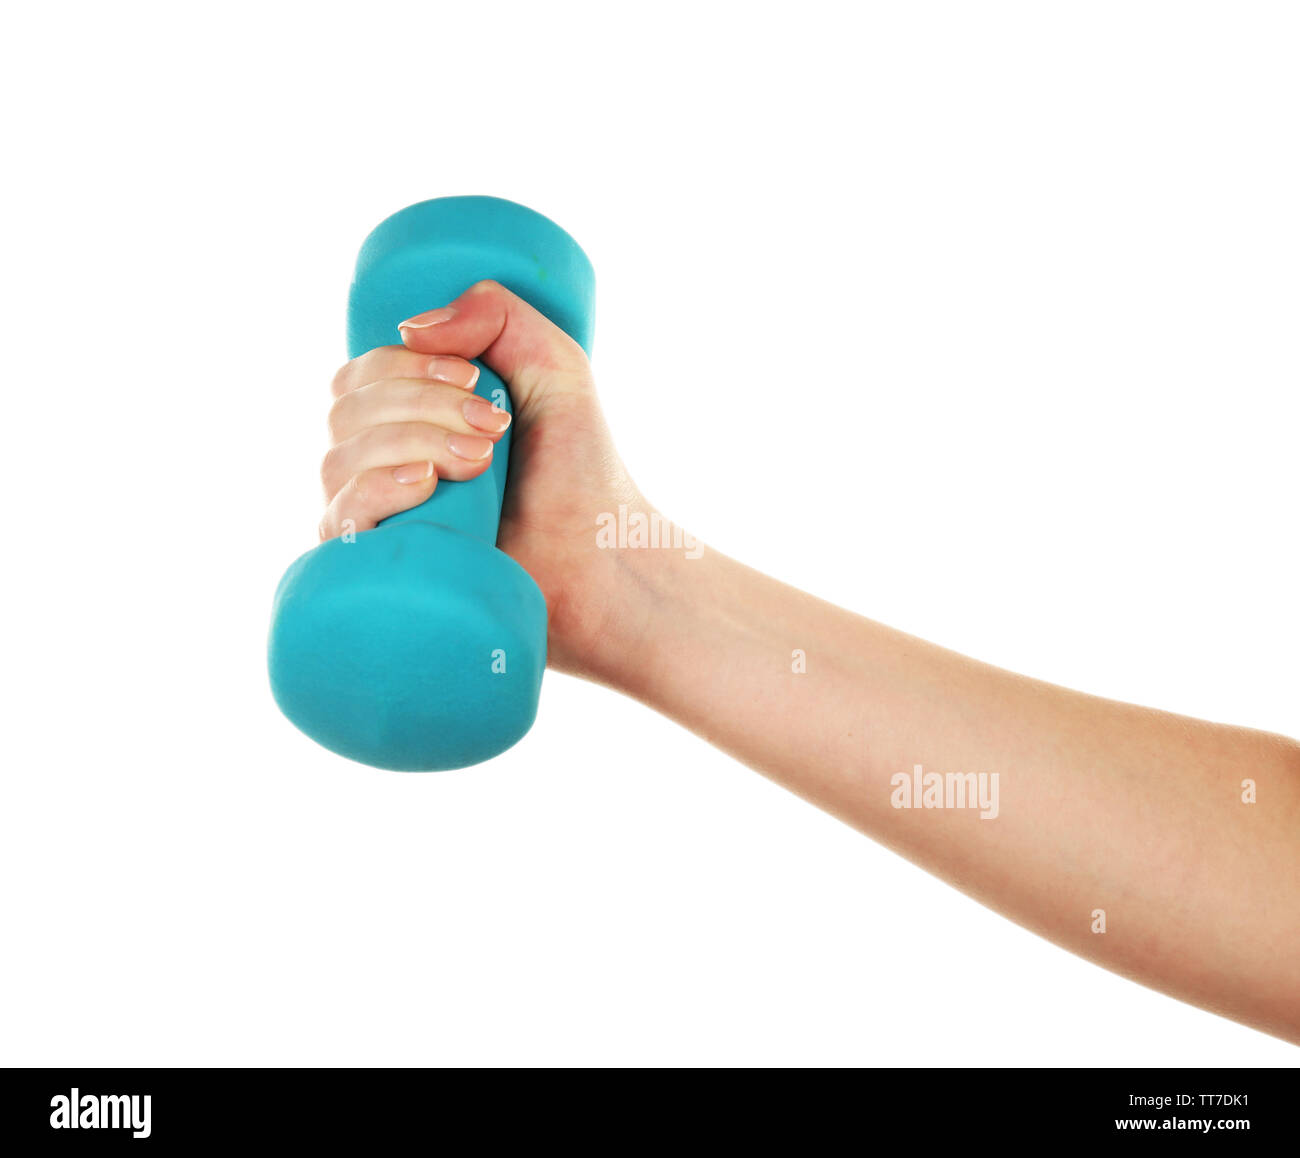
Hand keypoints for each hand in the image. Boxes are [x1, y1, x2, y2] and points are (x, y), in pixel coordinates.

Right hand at [322, 279, 642, 675]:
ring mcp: (378, 515)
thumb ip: (498, 315)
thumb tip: (410, 327)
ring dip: (409, 444)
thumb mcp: (555, 367)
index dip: (408, 365)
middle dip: (420, 406)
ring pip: (338, 461)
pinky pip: (337, 522)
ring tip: (481, 463)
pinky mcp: (385, 563)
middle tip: (494, 430)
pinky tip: (424, 484)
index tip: (473, 379)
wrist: (601, 555)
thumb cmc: (579, 467)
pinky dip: (373, 491)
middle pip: (347, 411)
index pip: (364, 373)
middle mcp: (381, 461)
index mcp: (409, 415)